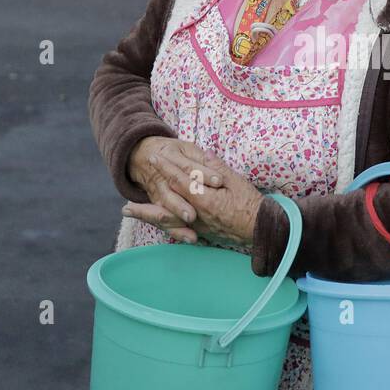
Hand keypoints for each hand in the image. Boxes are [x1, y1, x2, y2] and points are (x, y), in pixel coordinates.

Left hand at [122, 153, 264, 248]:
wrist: (261, 228)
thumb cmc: (250, 203)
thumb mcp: (235, 180)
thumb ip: (216, 168)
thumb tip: (203, 156)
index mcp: (205, 198)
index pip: (181, 179)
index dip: (167, 167)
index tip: (154, 157)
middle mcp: (197, 214)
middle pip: (166, 204)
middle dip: (147, 198)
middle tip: (128, 198)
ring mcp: (197, 226)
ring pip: (167, 220)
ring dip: (147, 215)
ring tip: (128, 211)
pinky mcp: (201, 233)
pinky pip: (176, 229)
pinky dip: (161, 224)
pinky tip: (151, 222)